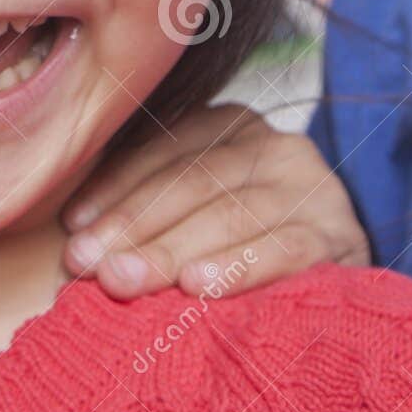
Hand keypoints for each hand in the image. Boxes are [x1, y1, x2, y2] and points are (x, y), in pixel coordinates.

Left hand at [60, 102, 369, 299]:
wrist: (338, 267)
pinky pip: (285, 249)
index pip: (162, 151)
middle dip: (131, 226)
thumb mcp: (198, 204)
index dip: (113, 188)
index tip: (72, 226)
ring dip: (169, 250)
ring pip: (229, 214)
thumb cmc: (242, 239)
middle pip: (190, 183)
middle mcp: (272, 145)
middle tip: (84, 263)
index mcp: (228, 124)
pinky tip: (197, 287)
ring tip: (122, 279)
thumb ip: (148, 202)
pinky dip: (238, 266)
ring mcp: (312, 188)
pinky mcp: (340, 236)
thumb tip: (73, 234)